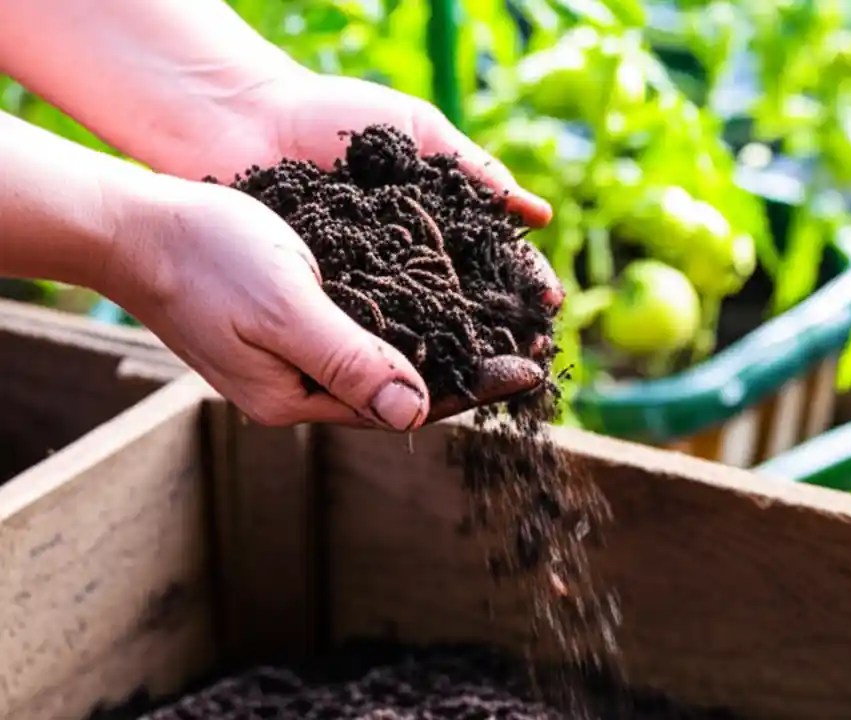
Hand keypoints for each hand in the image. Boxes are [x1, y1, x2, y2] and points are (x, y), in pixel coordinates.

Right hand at [141, 70, 562, 426]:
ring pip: (388, 365)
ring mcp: (292, 362)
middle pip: (404, 391)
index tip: (532, 369)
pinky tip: (439, 312)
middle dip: (471, 372)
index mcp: (298, 398)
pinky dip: (408, 327)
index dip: (475, 386)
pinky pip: (364, 338)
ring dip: (446, 350)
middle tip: (534, 351)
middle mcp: (300, 390)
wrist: (136, 226)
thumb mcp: (286, 308)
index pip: (408, 404)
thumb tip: (416, 415)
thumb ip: (350, 360)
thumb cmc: (208, 258)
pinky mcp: (288, 330)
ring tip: (502, 333)